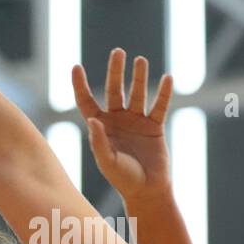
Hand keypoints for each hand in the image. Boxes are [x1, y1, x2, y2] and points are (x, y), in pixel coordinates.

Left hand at [71, 48, 174, 200]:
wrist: (148, 190)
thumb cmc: (124, 179)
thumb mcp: (108, 162)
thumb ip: (99, 142)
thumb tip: (92, 119)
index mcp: (100, 127)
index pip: (87, 101)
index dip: (80, 85)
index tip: (76, 67)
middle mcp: (117, 120)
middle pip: (114, 89)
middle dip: (115, 71)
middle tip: (118, 52)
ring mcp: (136, 122)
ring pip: (138, 93)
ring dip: (139, 76)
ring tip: (140, 60)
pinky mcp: (155, 127)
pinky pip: (160, 106)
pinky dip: (163, 93)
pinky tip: (167, 77)